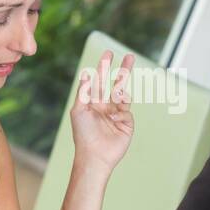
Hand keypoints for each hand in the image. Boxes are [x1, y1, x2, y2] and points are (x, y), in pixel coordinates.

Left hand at [70, 50, 134, 171]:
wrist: (94, 156)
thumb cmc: (83, 134)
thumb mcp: (79, 110)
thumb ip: (84, 92)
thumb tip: (87, 73)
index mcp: (93, 102)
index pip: (100, 80)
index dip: (103, 67)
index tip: (108, 53)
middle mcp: (106, 107)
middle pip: (117, 84)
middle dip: (123, 70)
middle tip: (130, 56)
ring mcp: (117, 115)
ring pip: (124, 96)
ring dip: (122, 92)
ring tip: (117, 97)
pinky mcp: (126, 124)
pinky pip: (127, 112)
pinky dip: (121, 113)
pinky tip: (114, 121)